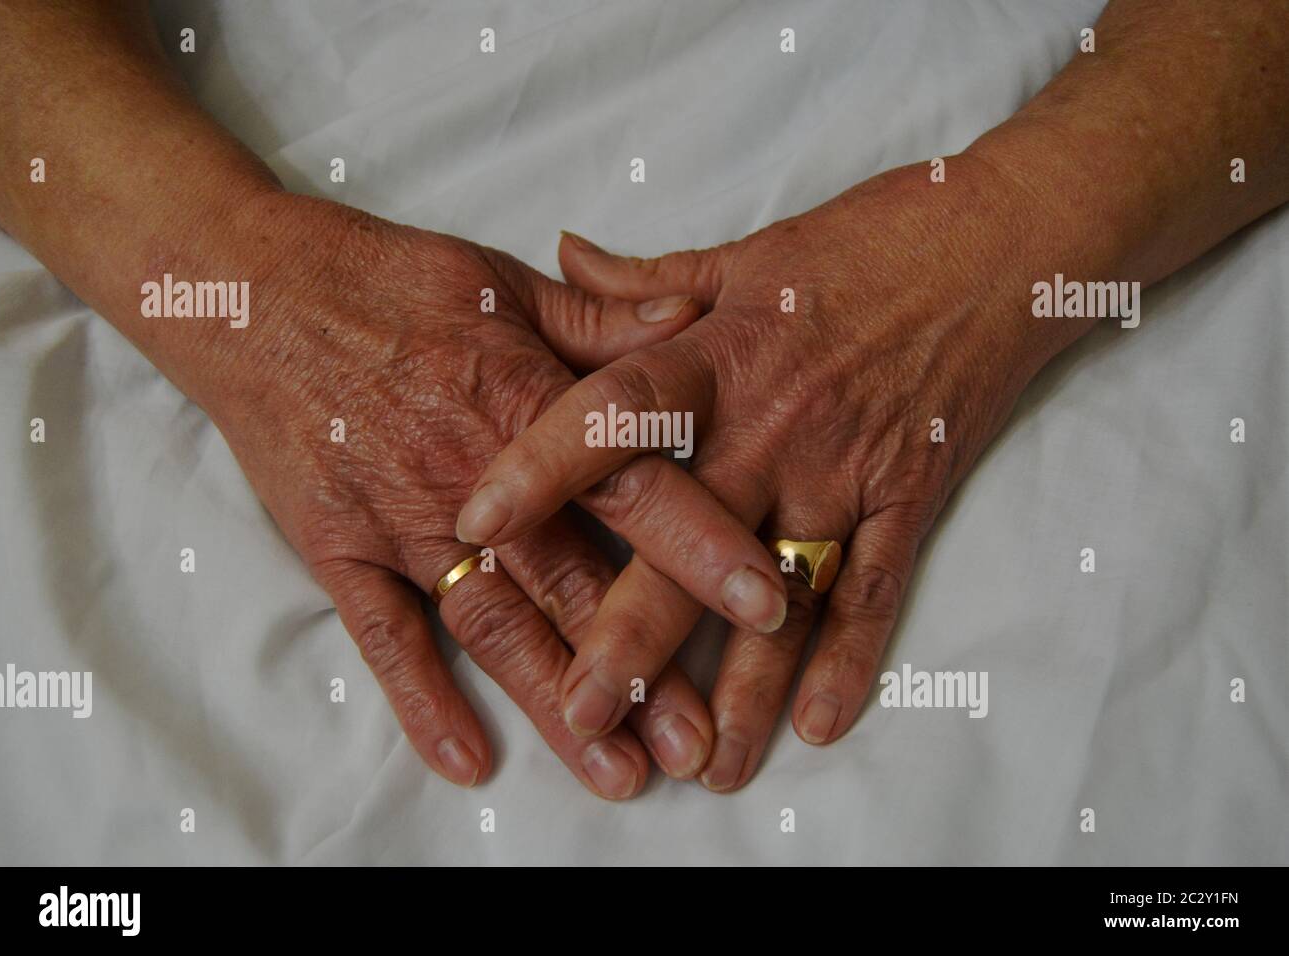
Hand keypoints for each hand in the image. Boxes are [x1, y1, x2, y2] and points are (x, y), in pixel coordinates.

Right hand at [187, 193, 734, 796]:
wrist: (252, 294)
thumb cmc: (388, 281)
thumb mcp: (506, 282)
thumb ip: (606, 319)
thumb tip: (702, 318)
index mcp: (525, 402)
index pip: (633, 485)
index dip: (702, 546)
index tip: (769, 604)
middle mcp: (473, 474)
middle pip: (573, 584)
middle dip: (641, 668)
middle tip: (701, 743)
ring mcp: (402, 519)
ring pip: (493, 625)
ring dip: (556, 703)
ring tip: (617, 773)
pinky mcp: (339, 550)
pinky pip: (383, 636)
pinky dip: (421, 700)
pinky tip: (466, 760)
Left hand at [460, 155, 1084, 788]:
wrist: (1001, 243)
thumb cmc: (864, 244)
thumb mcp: (744, 254)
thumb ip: (645, 281)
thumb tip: (560, 254)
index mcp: (719, 353)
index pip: (617, 411)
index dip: (543, 463)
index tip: (477, 524)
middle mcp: (773, 421)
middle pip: (689, 537)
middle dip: (636, 631)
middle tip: (584, 710)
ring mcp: (845, 466)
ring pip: (782, 589)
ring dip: (744, 685)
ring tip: (704, 764)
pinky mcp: (910, 495)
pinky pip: (875, 588)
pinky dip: (850, 658)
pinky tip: (816, 725)